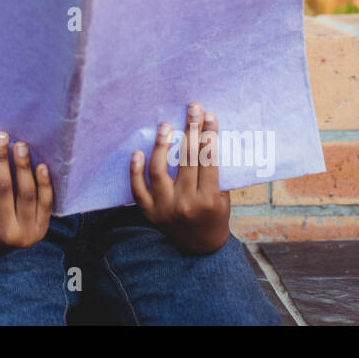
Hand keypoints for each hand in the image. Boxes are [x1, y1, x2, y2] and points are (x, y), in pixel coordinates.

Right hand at [0, 131, 54, 255]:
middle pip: (4, 189)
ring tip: (20, 145)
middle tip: (1, 137)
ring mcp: (26, 233)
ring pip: (26, 194)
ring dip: (23, 167)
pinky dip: (44, 184)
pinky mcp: (42, 229)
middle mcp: (4, 233)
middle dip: (1, 160)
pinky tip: (41, 166)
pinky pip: (45, 204)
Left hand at [130, 102, 230, 255]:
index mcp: (208, 199)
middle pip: (187, 160)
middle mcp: (185, 203)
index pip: (208, 160)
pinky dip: (135, 170)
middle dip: (191, 130)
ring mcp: (164, 208)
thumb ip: (215, 173)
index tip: (208, 115)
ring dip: (161, 145)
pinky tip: (137, 151)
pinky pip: (138, 189)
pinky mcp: (149, 212)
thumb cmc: (215, 216)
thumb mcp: (224, 198)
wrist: (199, 248)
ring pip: (159, 170)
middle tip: (192, 109)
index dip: (209, 135)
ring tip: (165, 126)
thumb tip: (207, 135)